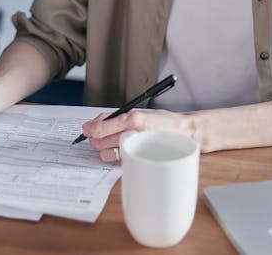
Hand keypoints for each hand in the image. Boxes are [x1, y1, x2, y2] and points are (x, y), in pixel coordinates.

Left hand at [80, 109, 198, 161]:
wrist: (184, 132)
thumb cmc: (162, 122)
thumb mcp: (140, 112)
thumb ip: (119, 117)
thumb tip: (98, 122)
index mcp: (133, 116)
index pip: (103, 124)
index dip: (91, 127)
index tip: (87, 129)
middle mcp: (134, 131)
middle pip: (102, 138)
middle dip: (95, 138)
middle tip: (93, 137)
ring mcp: (137, 145)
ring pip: (108, 150)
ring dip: (103, 149)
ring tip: (104, 146)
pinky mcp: (140, 156)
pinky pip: (120, 158)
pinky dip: (114, 155)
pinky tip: (115, 151)